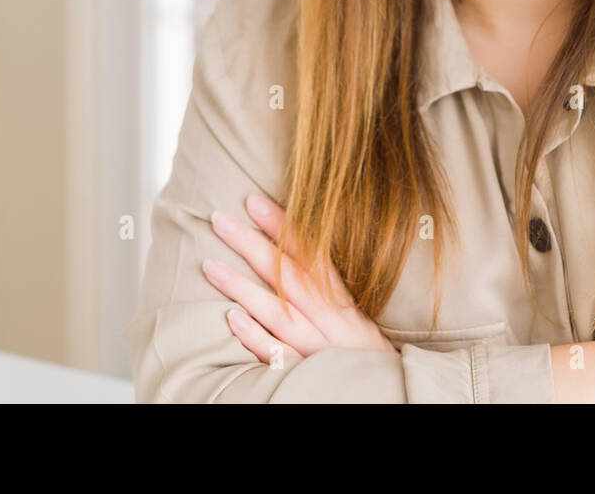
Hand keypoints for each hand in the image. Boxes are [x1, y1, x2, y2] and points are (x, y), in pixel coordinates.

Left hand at [202, 193, 397, 363]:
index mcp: (344, 301)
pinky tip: (231, 318)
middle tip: (220, 220)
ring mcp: (318, 349)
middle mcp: (332, 321)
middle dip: (253, 245)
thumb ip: (328, 288)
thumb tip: (296, 249)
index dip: (283, 227)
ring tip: (210, 266)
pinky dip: (256, 337)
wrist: (384, 393)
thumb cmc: (365, 353)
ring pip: (278, 312)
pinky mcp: (306, 374)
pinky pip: (278, 356)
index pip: (311, 255)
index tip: (254, 201)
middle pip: (288, 276)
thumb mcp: (354, 315)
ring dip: (242, 287)